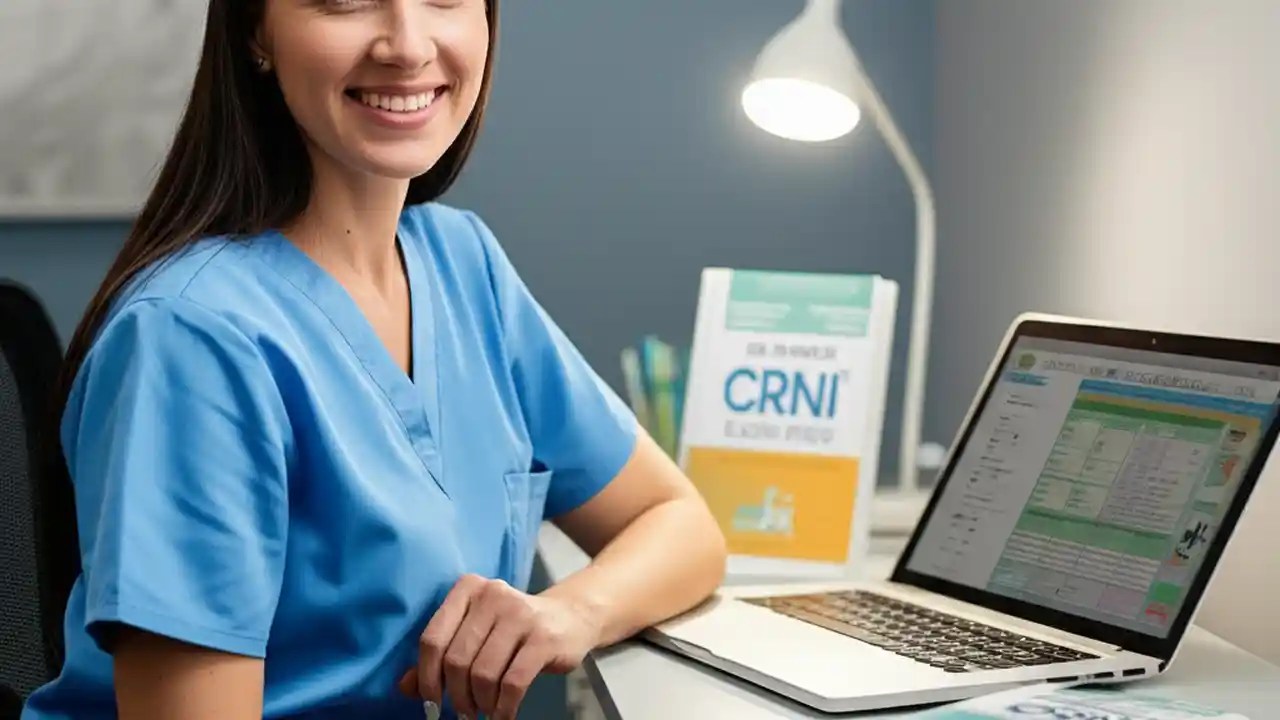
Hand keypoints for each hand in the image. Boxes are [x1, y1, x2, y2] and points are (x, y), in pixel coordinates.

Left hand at [398, 573, 602, 719]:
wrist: (569, 618)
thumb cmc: (512, 630)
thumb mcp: (475, 633)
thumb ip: (440, 655)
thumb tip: (406, 687)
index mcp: (468, 589)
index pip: (432, 638)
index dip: (427, 677)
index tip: (432, 702)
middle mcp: (493, 595)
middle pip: (457, 659)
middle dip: (456, 696)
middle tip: (463, 713)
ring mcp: (520, 614)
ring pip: (483, 673)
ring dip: (481, 703)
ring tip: (484, 712)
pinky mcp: (544, 637)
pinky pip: (513, 683)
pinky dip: (504, 707)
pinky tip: (503, 715)